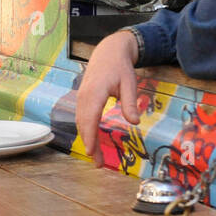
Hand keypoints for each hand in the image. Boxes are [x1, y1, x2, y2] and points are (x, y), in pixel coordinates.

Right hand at [75, 30, 140, 165]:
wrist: (108, 52)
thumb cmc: (120, 67)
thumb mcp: (130, 83)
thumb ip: (130, 103)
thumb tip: (134, 123)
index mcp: (95, 92)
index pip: (90, 118)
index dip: (90, 137)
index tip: (92, 152)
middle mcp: (84, 96)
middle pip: (84, 124)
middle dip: (90, 144)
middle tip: (99, 163)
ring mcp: (81, 97)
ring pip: (81, 123)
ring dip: (87, 140)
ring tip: (96, 156)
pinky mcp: (82, 99)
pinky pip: (81, 118)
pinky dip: (86, 131)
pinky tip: (93, 140)